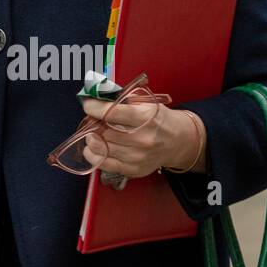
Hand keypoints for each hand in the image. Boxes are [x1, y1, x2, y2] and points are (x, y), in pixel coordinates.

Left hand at [78, 97, 205, 180]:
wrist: (179, 141)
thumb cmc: (159, 119)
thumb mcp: (146, 102)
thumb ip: (123, 99)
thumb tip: (98, 97)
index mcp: (145, 118)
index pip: (112, 113)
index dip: (94, 108)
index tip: (88, 104)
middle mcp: (142, 139)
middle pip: (104, 132)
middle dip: (92, 124)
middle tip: (91, 119)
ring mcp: (138, 157)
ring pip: (101, 148)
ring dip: (91, 138)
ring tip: (93, 132)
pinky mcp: (134, 170)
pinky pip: (105, 164)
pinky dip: (94, 155)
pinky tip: (94, 147)